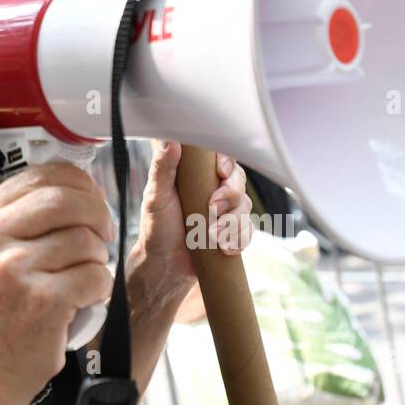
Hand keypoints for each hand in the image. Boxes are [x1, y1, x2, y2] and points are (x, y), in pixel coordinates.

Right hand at [0, 163, 113, 404]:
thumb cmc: (3, 302)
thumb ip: (27, 210)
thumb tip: (82, 183)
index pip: (45, 175)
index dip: (82, 186)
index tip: (92, 205)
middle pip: (69, 200)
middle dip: (98, 216)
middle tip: (102, 237)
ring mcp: (13, 268)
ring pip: (87, 239)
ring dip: (97, 258)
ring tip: (79, 277)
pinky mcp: (41, 300)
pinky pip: (96, 275)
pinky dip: (99, 288)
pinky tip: (80, 300)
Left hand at [129, 142, 252, 307]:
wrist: (165, 265)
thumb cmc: (156, 227)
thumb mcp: (156, 196)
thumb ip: (163, 168)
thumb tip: (170, 140)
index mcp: (195, 175)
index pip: (220, 157)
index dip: (227, 162)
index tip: (221, 173)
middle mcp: (213, 189)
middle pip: (238, 181)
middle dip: (229, 196)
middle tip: (212, 209)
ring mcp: (225, 211)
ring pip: (245, 207)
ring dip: (232, 223)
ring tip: (212, 236)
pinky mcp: (232, 231)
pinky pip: (248, 230)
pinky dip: (238, 239)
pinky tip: (224, 248)